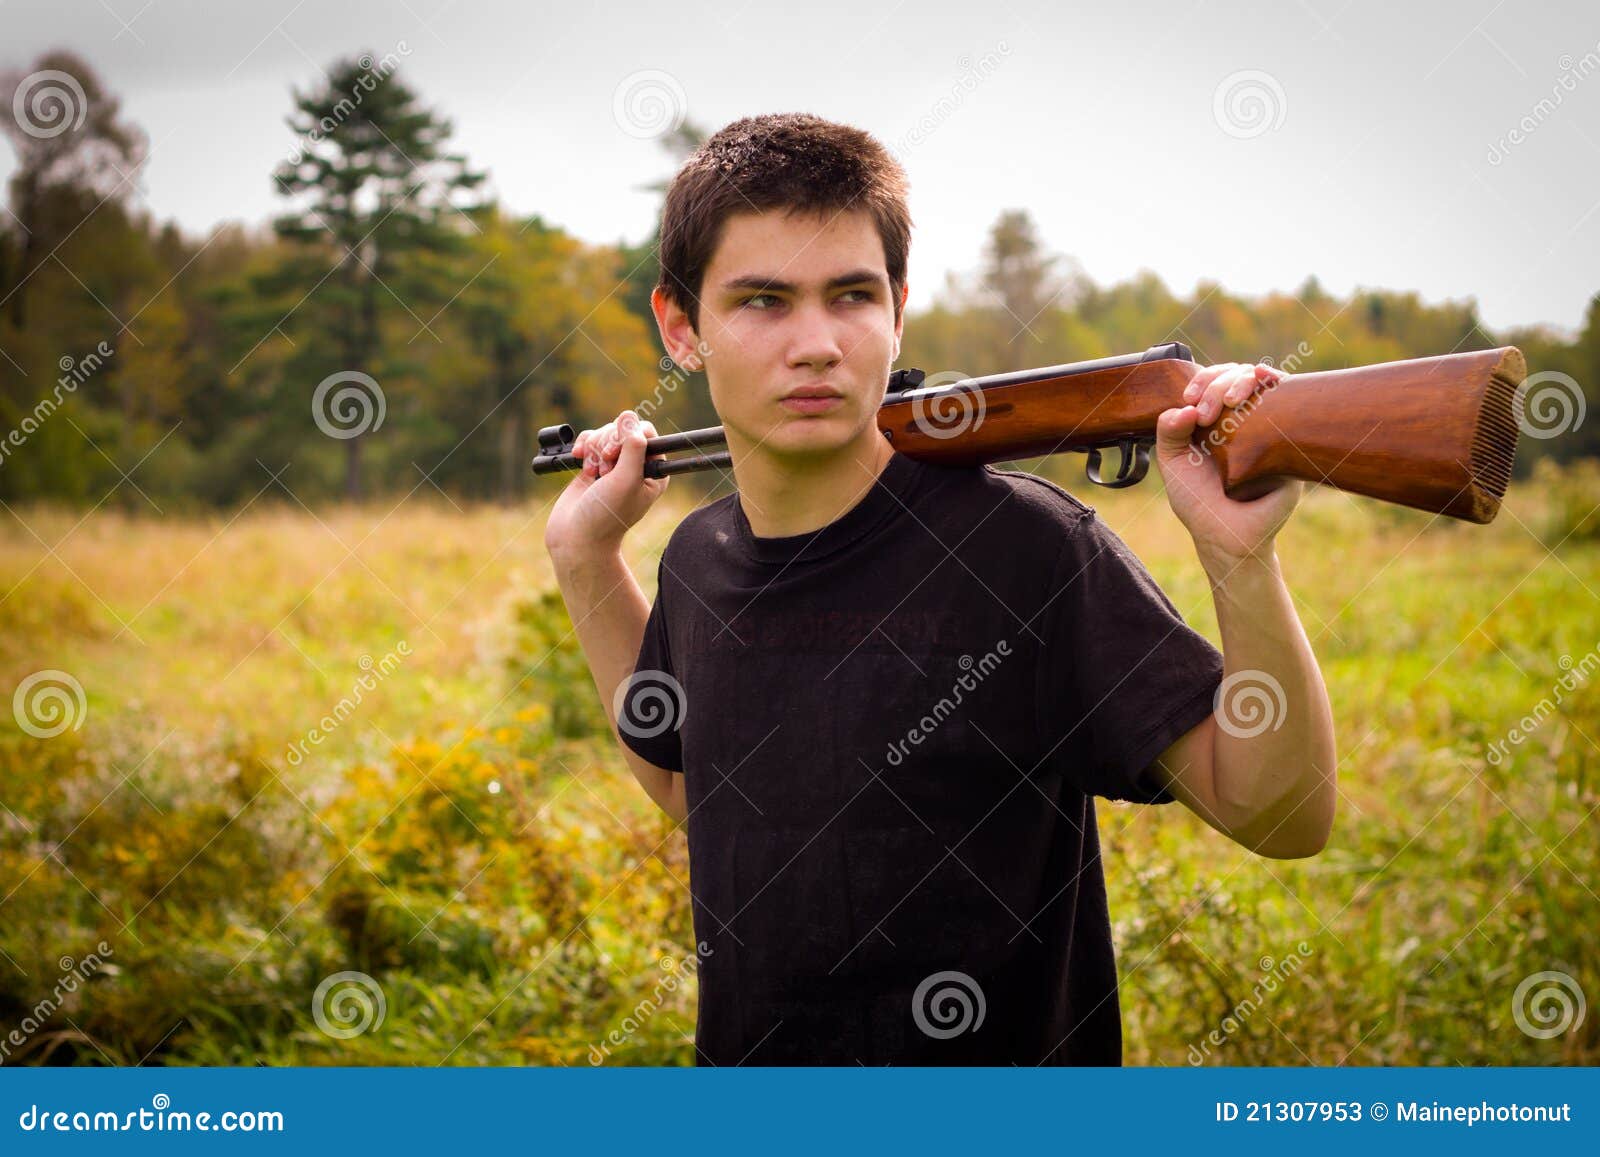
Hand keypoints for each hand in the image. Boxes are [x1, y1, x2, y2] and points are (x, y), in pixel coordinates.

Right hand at [543, 409, 668, 562]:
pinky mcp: (594, 464)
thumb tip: (629, 417)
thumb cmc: (606, 515)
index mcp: (654, 470)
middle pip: (623, 429)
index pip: (646, 433)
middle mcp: (637, 466)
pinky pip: (590, 439)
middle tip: (604, 469)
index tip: (614, 455)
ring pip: (605, 433)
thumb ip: (632, 447)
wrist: (576, 538)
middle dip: (608, 443)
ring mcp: (614, 464)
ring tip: (593, 472)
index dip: (627, 436)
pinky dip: (584, 446)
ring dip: (595, 448)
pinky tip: (579, 460)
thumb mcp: (626, 479)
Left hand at [1154, 362, 1301, 569]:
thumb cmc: (1199, 502)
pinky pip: (1289, 399)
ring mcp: (1268, 424)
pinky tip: (1264, 379)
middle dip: (1218, 384)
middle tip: (1205, 413)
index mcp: (1214, 420)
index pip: (1214, 382)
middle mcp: (1243, 418)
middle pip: (1236, 376)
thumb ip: (1168, 432)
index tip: (1190, 398)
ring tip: (1230, 400)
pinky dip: (1275, 382)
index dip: (1203, 380)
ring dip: (1242, 379)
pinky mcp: (1290, 436)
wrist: (1228, 534)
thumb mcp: (1173, 462)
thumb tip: (1185, 407)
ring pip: (1262, 381)